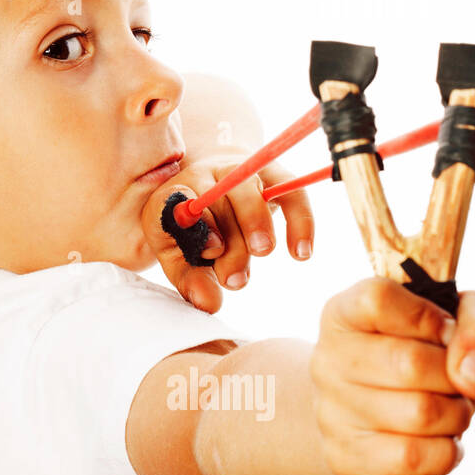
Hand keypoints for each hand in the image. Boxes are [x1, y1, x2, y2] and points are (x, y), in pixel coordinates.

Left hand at [142, 151, 314, 313]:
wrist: (216, 184)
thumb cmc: (195, 231)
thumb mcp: (182, 256)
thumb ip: (191, 279)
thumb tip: (209, 305)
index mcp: (174, 196)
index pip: (177, 202)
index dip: (197, 225)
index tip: (211, 252)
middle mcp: (203, 175)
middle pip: (216, 201)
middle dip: (229, 242)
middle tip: (234, 278)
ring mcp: (238, 170)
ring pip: (248, 188)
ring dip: (256, 221)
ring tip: (261, 252)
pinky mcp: (272, 174)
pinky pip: (289, 190)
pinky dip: (299, 220)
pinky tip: (300, 252)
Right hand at [309, 278, 474, 474]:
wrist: (366, 417)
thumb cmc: (418, 359)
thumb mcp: (454, 324)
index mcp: (343, 314)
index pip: (378, 299)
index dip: (427, 317)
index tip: (442, 332)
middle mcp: (327, 361)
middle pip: (411, 363)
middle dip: (454, 376)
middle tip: (452, 381)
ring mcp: (332, 413)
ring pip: (422, 414)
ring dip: (457, 415)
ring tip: (445, 410)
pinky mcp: (347, 459)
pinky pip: (419, 458)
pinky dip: (446, 451)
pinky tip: (434, 440)